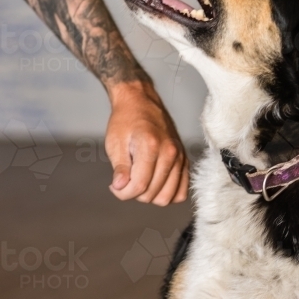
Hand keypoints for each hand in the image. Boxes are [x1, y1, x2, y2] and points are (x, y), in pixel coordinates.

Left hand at [105, 81, 189, 204]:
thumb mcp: (115, 142)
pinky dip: (167, 194)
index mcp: (151, 146)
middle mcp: (170, 152)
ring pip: (167, 196)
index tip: (114, 186)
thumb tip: (120, 188)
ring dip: (150, 195)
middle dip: (134, 193)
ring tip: (139, 181)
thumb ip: (119, 168)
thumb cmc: (125, 120)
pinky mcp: (184, 161)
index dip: (122, 193)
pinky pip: (181, 191)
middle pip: (153, 194)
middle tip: (125, 179)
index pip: (139, 186)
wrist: (141, 102)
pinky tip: (154, 184)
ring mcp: (180, 157)